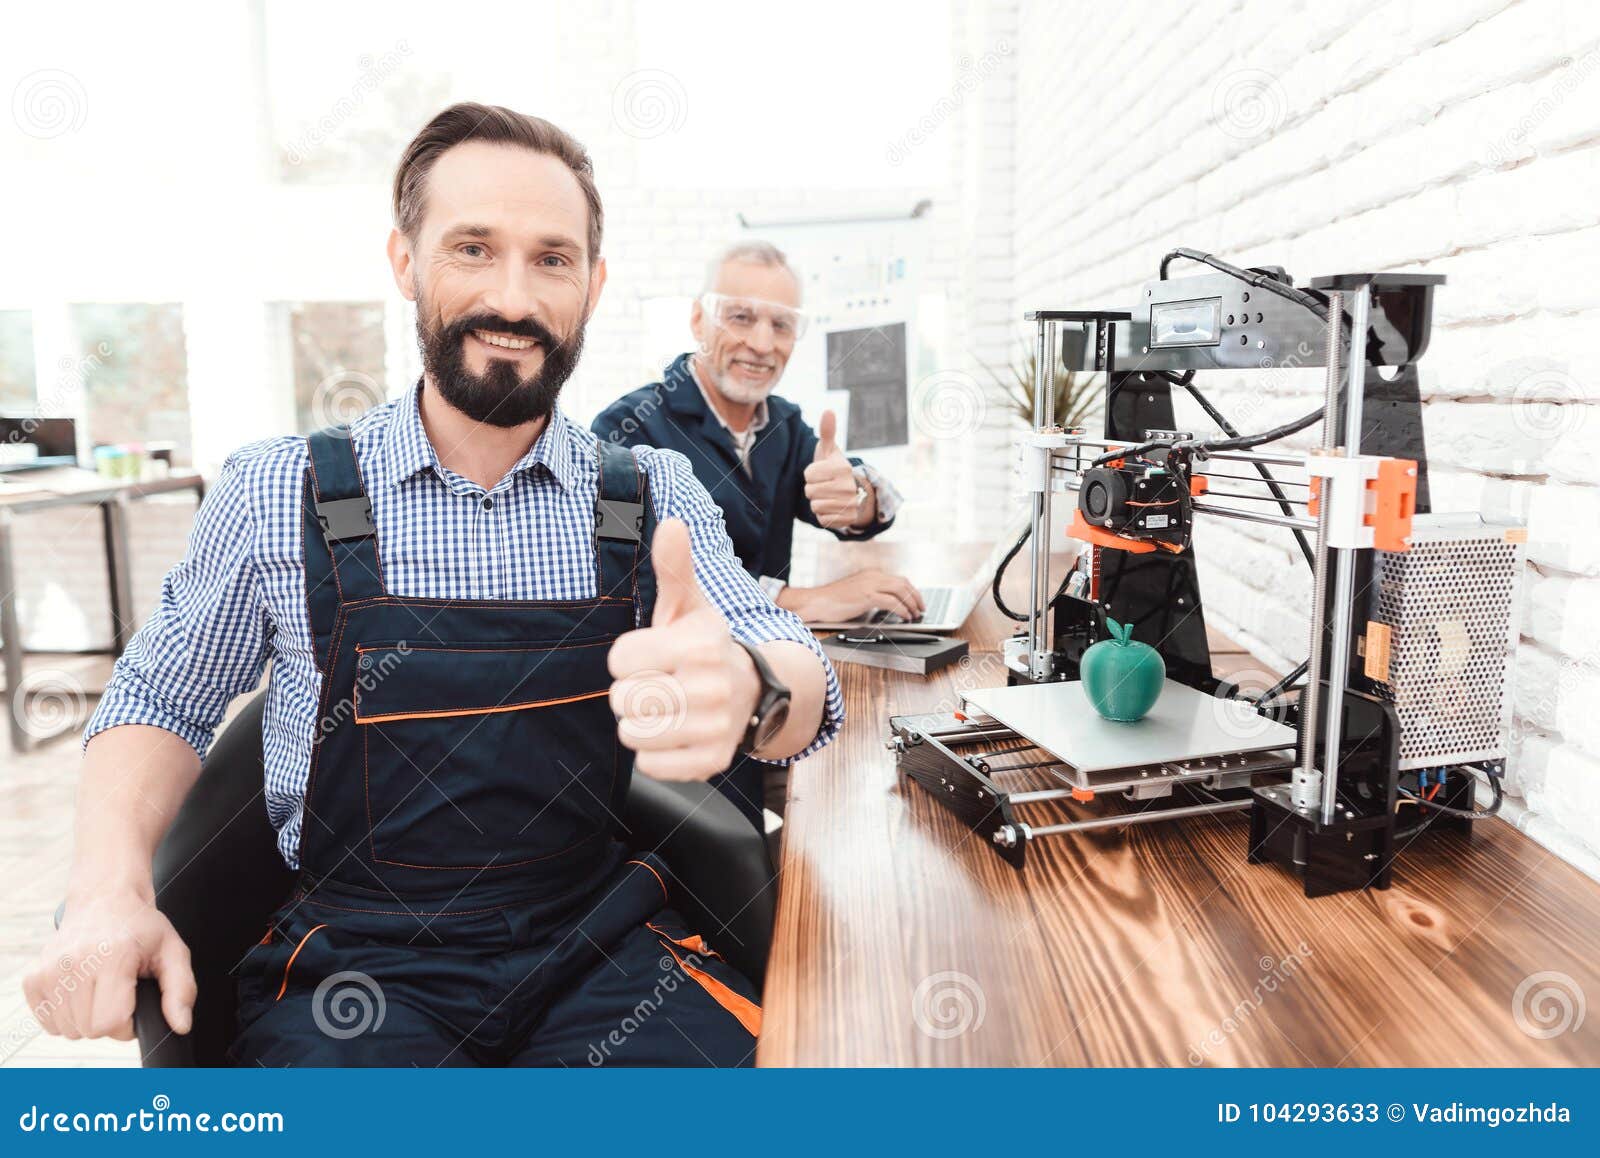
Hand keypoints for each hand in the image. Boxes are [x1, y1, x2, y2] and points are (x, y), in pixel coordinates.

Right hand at [23, 889, 194, 1040]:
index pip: (110, 1023)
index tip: (134, 1003)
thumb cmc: (140, 927)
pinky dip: (66, 1015)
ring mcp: (49, 971)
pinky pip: (48, 1022)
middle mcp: (74, 964)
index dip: (129, 1023)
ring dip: (87, 1019)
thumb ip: (181, 990)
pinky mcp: (32, 978)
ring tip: (101, 988)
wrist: (104, 899)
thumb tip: (181, 1026)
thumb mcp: (173, 951)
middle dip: (110, 1021)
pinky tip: (81, 991)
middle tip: (120, 993)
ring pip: (68, 1030)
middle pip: (90, 1030)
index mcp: (111, 957)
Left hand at [609, 519, 761, 780]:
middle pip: (622, 699)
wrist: (750, 692)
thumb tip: (672, 523)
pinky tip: (673, 734)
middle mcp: (712, 686)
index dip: (626, 658)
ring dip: (639, 724)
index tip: (650, 656)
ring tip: (664, 709)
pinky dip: (652, 754)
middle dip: (631, 692)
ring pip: (632, 734)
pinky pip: (649, 765)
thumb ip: (674, 567)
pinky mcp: (710, 762)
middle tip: (658, 684)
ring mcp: (715, 727)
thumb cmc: (703, 646)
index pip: (619, 659)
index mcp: (701, 644)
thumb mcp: (688, 605)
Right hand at [783, 568, 925, 622]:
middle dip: (916, 597)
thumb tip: (888, 605)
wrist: (817, 601)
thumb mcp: (857, 594)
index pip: (899, 579)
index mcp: (871, 574)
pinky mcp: (867, 596)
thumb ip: (872, 595)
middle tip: (921, 608)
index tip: (917, 601)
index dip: (911, 591)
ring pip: (901, 591)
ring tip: (915, 614)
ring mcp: (870, 585)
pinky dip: (902, 610)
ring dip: (911, 604)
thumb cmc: (833, 601)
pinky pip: (892, 602)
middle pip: (904, 583)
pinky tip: (905, 617)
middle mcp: (873, 576)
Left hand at [803, 410, 867, 529]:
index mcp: (842, 468)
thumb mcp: (829, 451)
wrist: (851, 492)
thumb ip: (827, 432)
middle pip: (810, 491)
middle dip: (812, 489)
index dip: (810, 473)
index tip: (821, 472)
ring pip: (815, 506)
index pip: (808, 474)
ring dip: (817, 502)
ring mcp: (850, 504)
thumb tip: (828, 410)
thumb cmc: (833, 469)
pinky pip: (822, 520)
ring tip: (828, 496)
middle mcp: (849, 486)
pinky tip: (832, 508)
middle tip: (825, 485)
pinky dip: (823, 515)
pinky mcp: (848, 520)